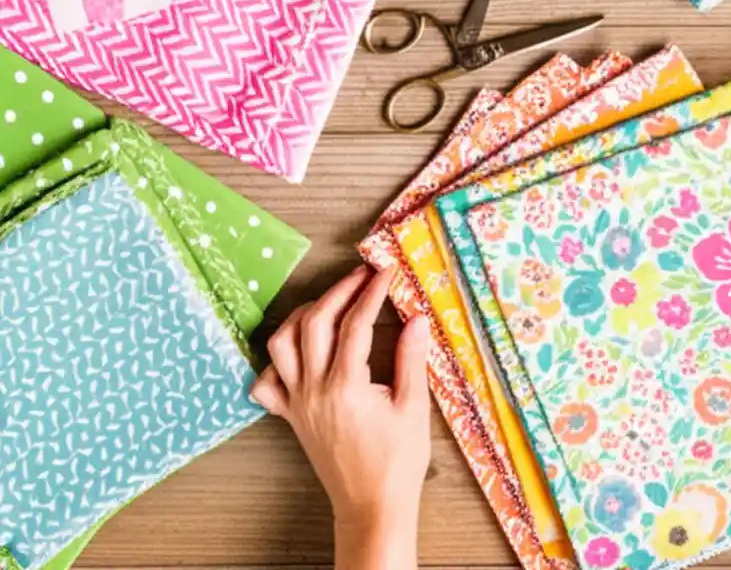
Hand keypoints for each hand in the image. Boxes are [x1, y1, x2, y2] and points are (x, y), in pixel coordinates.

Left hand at [250, 265, 433, 528]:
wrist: (371, 504)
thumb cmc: (397, 462)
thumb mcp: (413, 408)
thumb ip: (411, 359)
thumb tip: (415, 318)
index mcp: (346, 386)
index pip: (356, 324)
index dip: (371, 293)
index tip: (385, 273)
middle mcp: (314, 390)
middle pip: (314, 323)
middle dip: (337, 291)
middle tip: (360, 276)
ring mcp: (298, 403)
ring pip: (281, 344)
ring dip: (301, 315)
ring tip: (327, 303)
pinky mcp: (291, 417)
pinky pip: (267, 382)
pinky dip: (275, 360)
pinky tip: (297, 351)